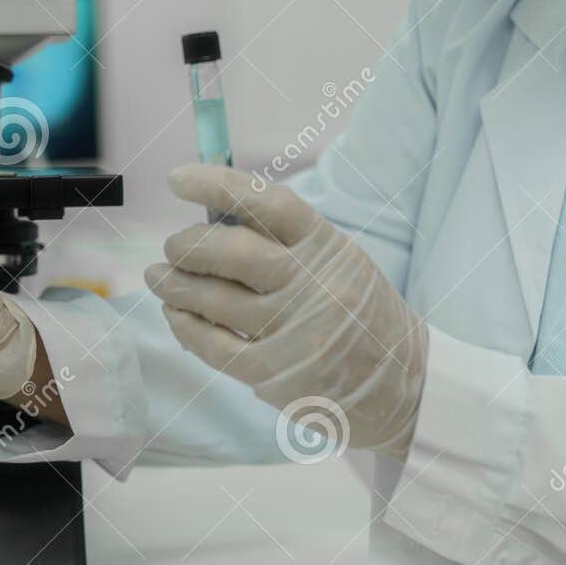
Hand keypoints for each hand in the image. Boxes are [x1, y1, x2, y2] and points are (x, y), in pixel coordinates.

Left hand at [145, 165, 427, 457]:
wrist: (407, 385)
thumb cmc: (362, 314)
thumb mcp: (340, 263)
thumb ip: (287, 242)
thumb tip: (215, 217)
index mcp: (328, 247)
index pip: (267, 202)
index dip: (216, 184)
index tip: (178, 180)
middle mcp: (311, 284)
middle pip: (230, 251)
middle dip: (187, 245)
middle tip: (171, 247)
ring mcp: (291, 330)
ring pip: (212, 298)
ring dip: (173, 284)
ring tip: (158, 276)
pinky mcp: (274, 372)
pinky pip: (212, 344)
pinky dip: (184, 325)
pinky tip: (174, 314)